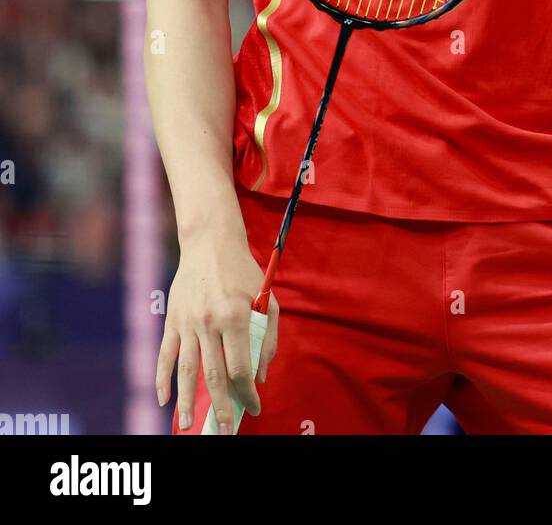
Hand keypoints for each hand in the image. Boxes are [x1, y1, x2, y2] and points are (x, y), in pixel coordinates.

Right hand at [156, 229, 278, 433]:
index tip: (254, 408)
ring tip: (186, 427)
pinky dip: (162, 378)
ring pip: (187, 370)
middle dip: (220, 407)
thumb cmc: (243, 272)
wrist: (210, 243)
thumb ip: (268, 337)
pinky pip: (165, 354)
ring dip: (187, 402)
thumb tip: (260, 375)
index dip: (247, 392)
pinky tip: (163, 399)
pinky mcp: (172, 320)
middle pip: (213, 375)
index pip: (240, 367)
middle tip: (222, 431)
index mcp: (237, 317)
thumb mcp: (266, 298)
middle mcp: (210, 322)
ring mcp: (188, 322)